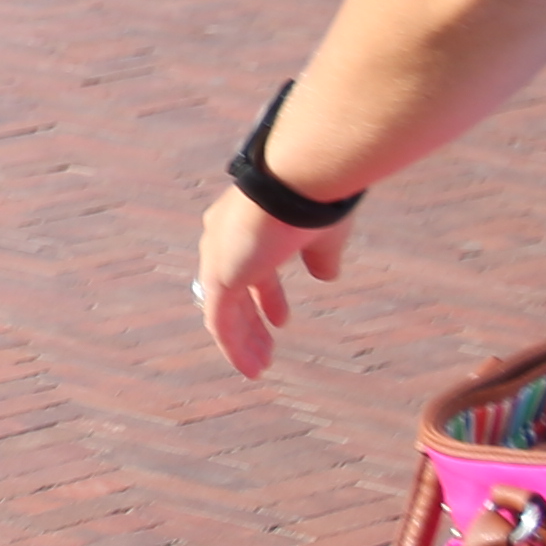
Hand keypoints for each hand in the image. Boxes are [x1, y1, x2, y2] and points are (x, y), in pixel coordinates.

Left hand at [189, 181, 353, 380]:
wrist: (300, 177)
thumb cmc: (315, 196)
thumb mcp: (322, 232)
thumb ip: (321, 255)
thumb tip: (327, 274)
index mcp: (246, 224)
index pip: (250, 267)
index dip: (266, 295)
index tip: (280, 318)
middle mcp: (223, 239)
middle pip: (233, 291)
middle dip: (251, 321)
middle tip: (268, 343)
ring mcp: (218, 258)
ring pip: (225, 311)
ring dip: (244, 341)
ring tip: (260, 366)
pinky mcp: (220, 277)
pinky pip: (221, 323)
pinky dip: (234, 347)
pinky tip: (250, 368)